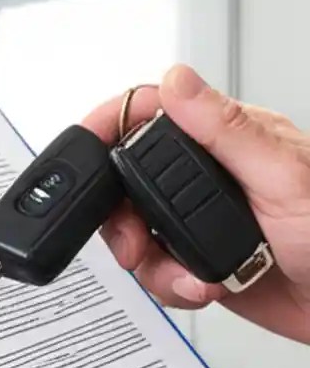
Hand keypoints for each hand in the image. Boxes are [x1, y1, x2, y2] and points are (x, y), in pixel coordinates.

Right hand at [85, 63, 309, 342]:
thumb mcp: (281, 175)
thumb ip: (224, 129)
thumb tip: (177, 82)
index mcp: (226, 139)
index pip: (151, 112)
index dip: (110, 123)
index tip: (86, 147)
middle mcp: (207, 176)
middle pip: (127, 180)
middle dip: (121, 218)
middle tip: (135, 240)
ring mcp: (199, 219)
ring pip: (135, 231)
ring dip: (151, 261)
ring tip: (184, 272)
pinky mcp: (197, 258)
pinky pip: (155, 269)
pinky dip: (169, 285)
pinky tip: (200, 285)